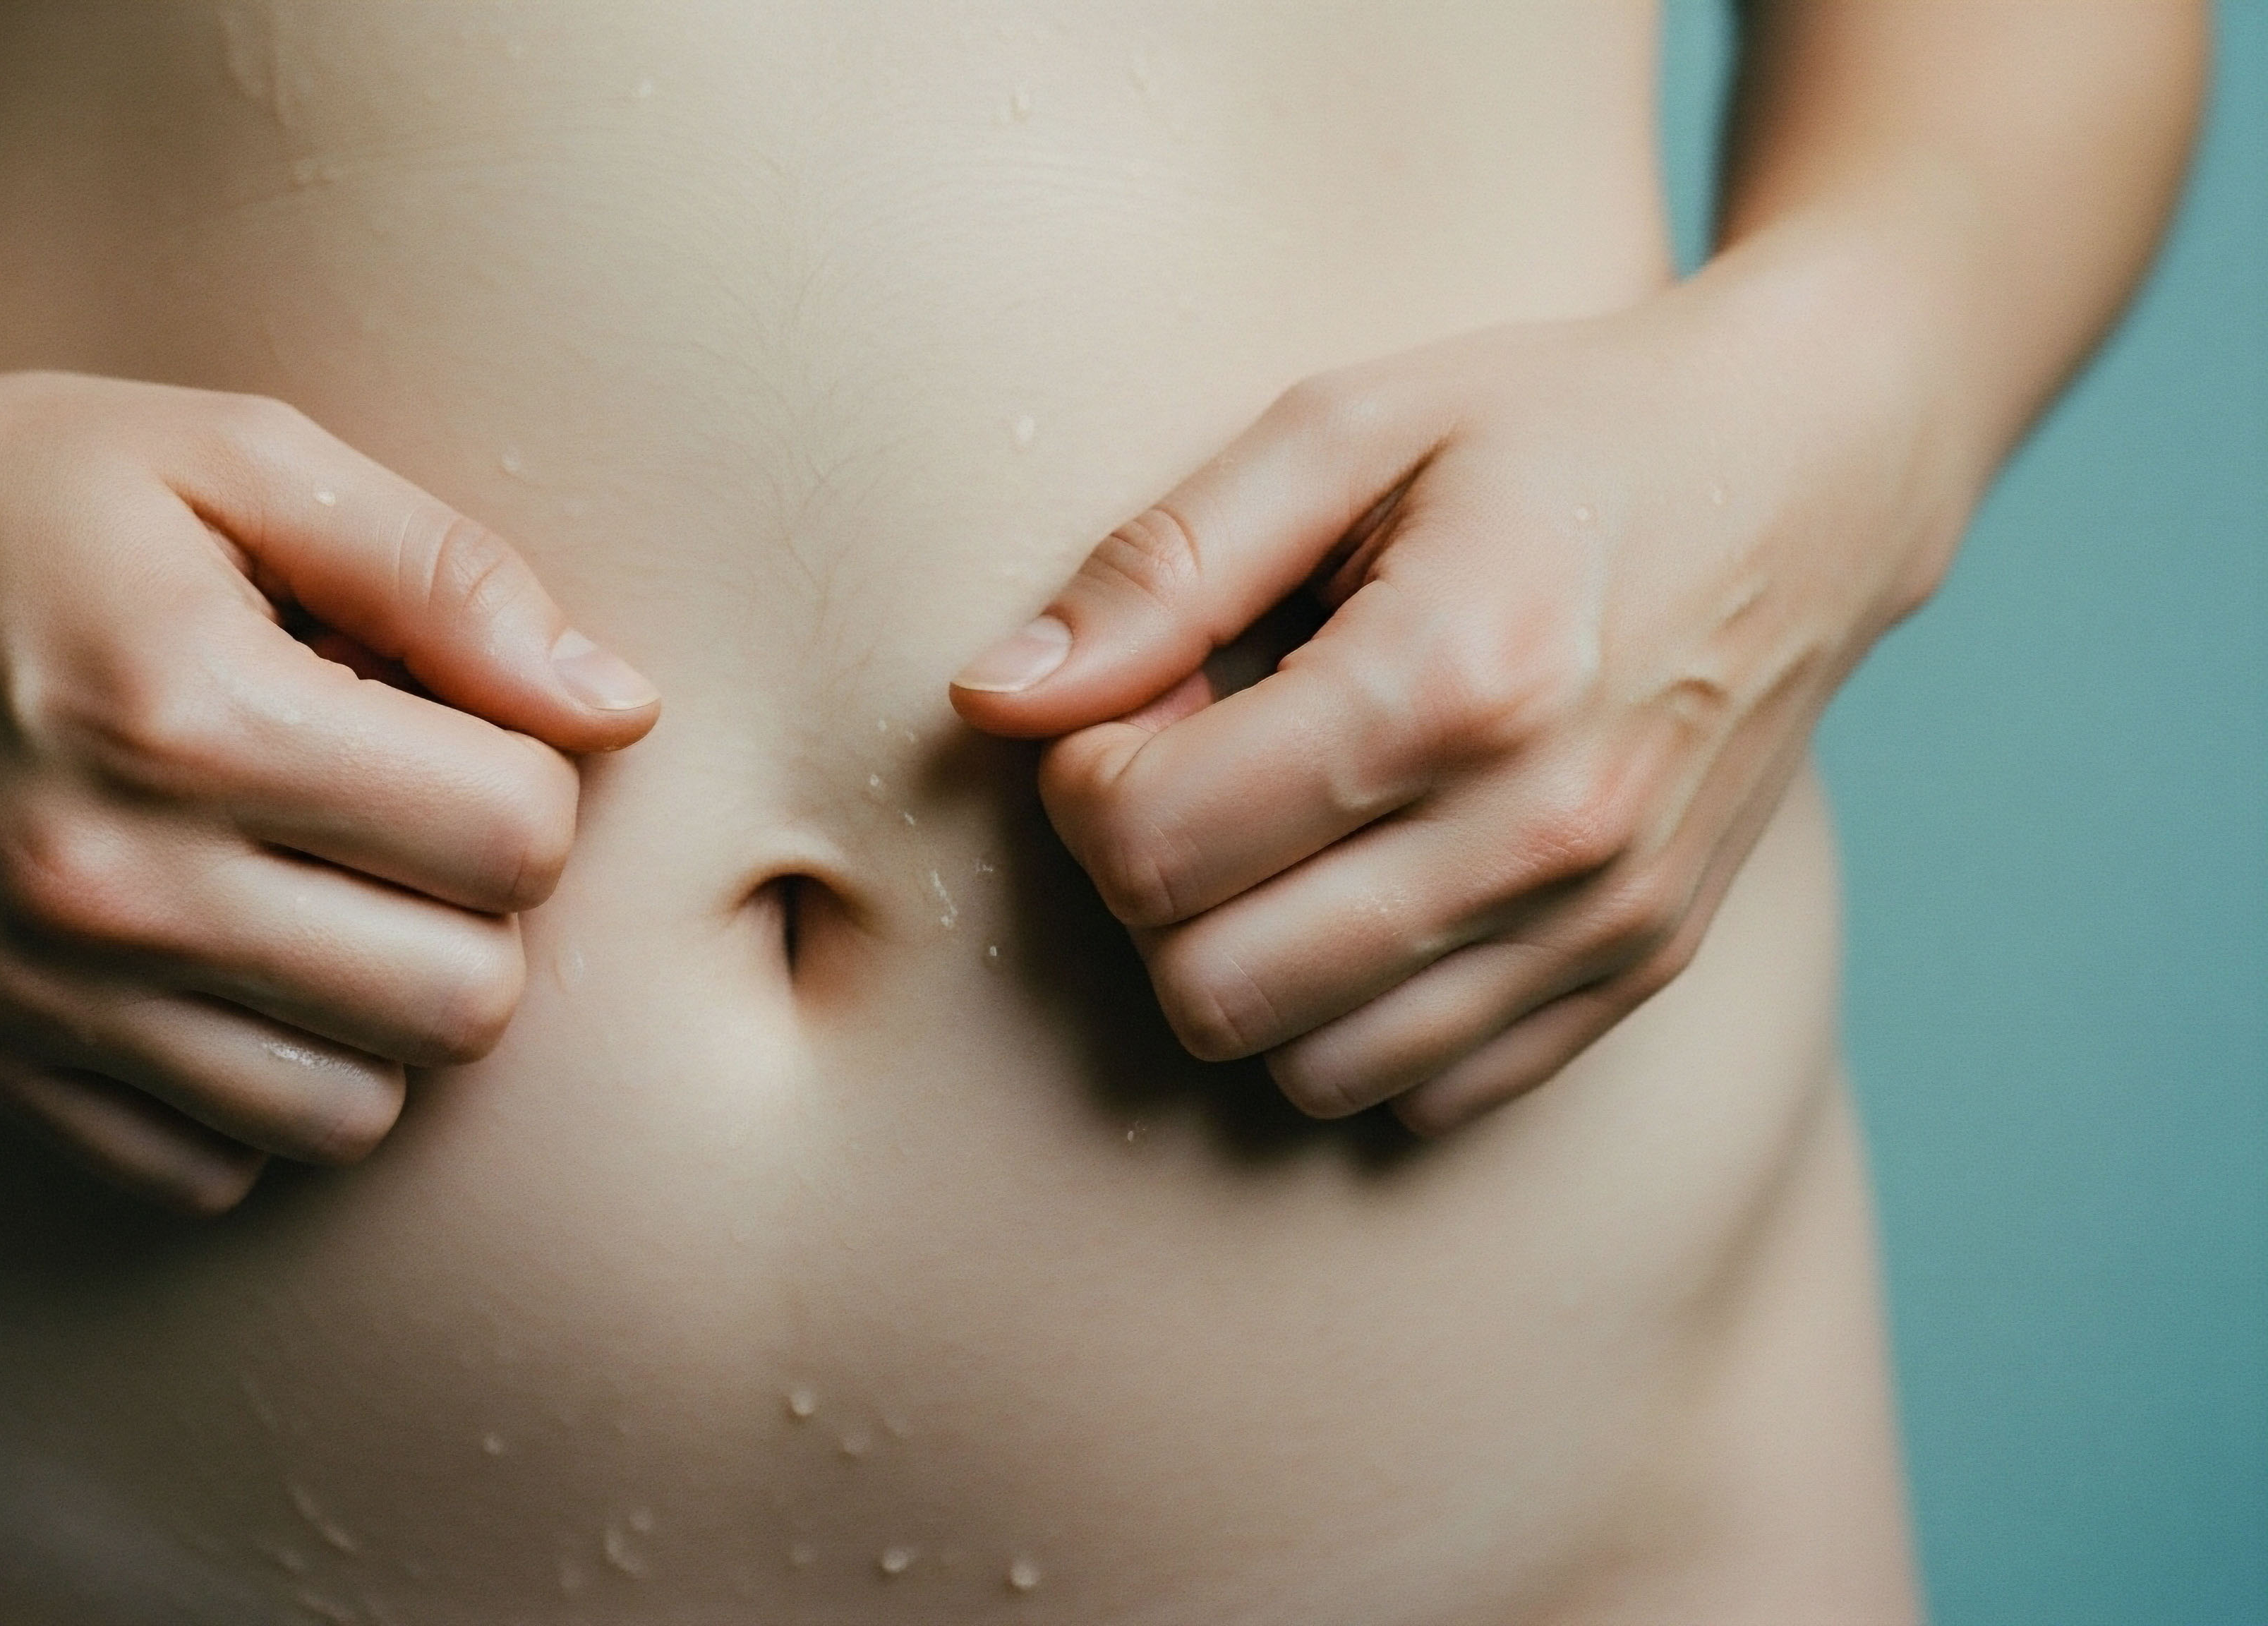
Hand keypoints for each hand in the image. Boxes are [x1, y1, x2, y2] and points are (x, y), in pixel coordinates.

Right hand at [0, 354, 657, 1209]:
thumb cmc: (19, 483)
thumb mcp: (240, 454)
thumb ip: (448, 576)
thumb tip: (619, 708)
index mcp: (196, 716)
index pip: (515, 838)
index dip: (528, 773)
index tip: (448, 721)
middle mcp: (118, 883)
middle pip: (463, 999)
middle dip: (477, 905)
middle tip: (400, 814)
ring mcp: (44, 993)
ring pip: (355, 1113)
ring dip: (382, 1012)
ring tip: (322, 894)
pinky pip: (210, 1167)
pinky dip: (255, 1091)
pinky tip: (229, 969)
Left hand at [952, 271, 1963, 1131]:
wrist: (1815, 468)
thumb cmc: (1556, 426)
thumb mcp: (1344, 428)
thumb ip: (1155, 569)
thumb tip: (993, 699)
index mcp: (1451, 678)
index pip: (1153, 850)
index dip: (1088, 781)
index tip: (1141, 701)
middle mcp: (1539, 831)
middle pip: (1208, 986)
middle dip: (1152, 885)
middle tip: (1200, 763)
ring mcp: (1603, 922)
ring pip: (1303, 1067)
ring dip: (1244, 958)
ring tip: (1290, 820)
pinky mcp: (1639, 972)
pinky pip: (1421, 1092)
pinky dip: (1352, 1015)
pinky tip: (1372, 878)